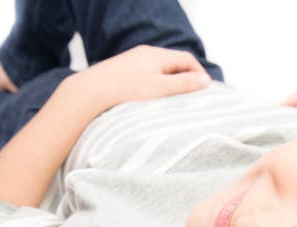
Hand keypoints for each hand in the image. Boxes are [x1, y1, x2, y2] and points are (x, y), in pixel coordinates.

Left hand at [72, 45, 211, 110]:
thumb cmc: (126, 90)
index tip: (204, 92)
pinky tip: (153, 99)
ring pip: (161, 70)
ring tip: (173, 101)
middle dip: (186, 79)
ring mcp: (134, 61)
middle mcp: (146, 54)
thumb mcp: (160, 89)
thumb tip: (206, 80)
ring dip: (171, 83)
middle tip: (192, 98)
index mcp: (157, 55)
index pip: (187, 59)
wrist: (90, 92)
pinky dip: (157, 85)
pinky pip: (148, 75)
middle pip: (175, 64)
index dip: (199, 74)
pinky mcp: (124, 70)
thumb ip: (184, 84)